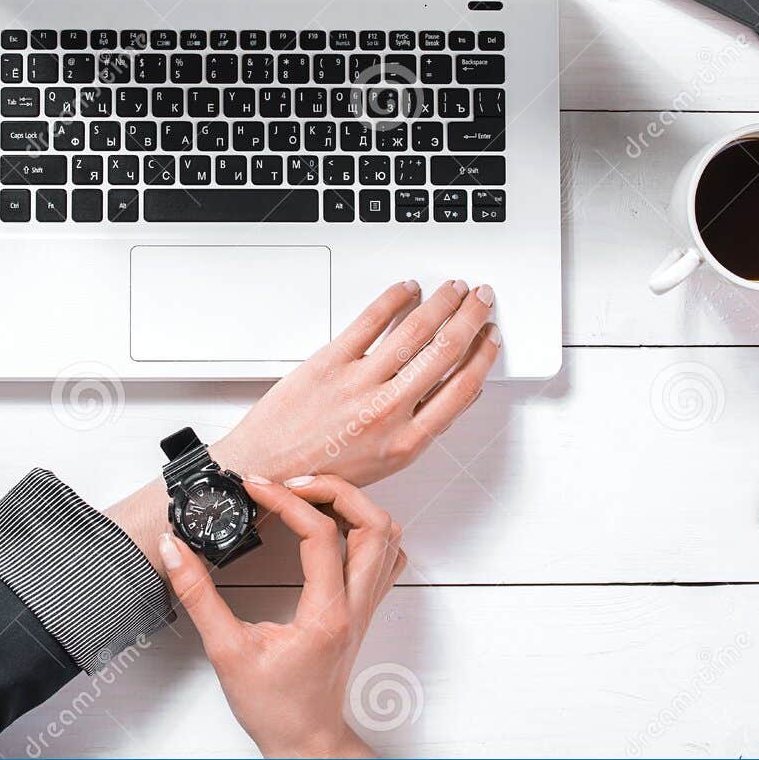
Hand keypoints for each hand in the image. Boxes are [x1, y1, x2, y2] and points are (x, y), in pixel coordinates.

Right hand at [159, 474, 404, 757]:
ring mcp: (366, 606)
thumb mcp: (225, 649)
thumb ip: (197, 596)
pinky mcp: (364, 608)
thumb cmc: (273, 707)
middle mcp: (355, 605)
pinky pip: (386, 557)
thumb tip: (174, 551)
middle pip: (373, 523)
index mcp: (325, 614)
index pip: (320, 534)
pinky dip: (366, 530)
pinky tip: (333, 527)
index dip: (286, 500)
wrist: (304, 740)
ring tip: (310, 497)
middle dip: (333, 490)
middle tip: (290, 483)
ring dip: (354, 506)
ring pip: (387, 536)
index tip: (255, 488)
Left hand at [210, 279, 498, 485]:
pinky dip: (394, 299)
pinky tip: (407, 289)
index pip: (463, 388)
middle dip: (471, 317)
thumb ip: (419, 427)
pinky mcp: (329, 362)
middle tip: (481, 298)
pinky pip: (369, 321)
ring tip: (453, 288)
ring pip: (414, 331)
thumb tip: (453, 394)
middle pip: (445, 352)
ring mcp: (358, 383)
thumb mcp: (385, 463)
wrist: (267, 469)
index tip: (491, 337)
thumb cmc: (320, 471)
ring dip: (441, 303)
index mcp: (407, 441)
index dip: (484, 356)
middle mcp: (387, 411)